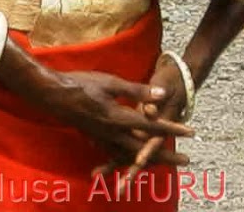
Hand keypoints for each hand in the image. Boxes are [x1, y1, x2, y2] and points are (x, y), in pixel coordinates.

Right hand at [40, 70, 192, 171]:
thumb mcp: (111, 82)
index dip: (173, 128)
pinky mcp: (95, 138)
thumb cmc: (81, 84)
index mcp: (119, 118)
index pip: (152, 126)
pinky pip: (116, 153)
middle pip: (145, 149)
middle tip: (185, 160)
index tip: (190, 132)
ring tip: (165, 162)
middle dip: (166, 155)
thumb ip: (137, 90)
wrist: (53, 95)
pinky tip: (132, 159)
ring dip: (149, 159)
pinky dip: (128, 158)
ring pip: (131, 155)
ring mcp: (103, 138)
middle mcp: (113, 133)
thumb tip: (162, 93)